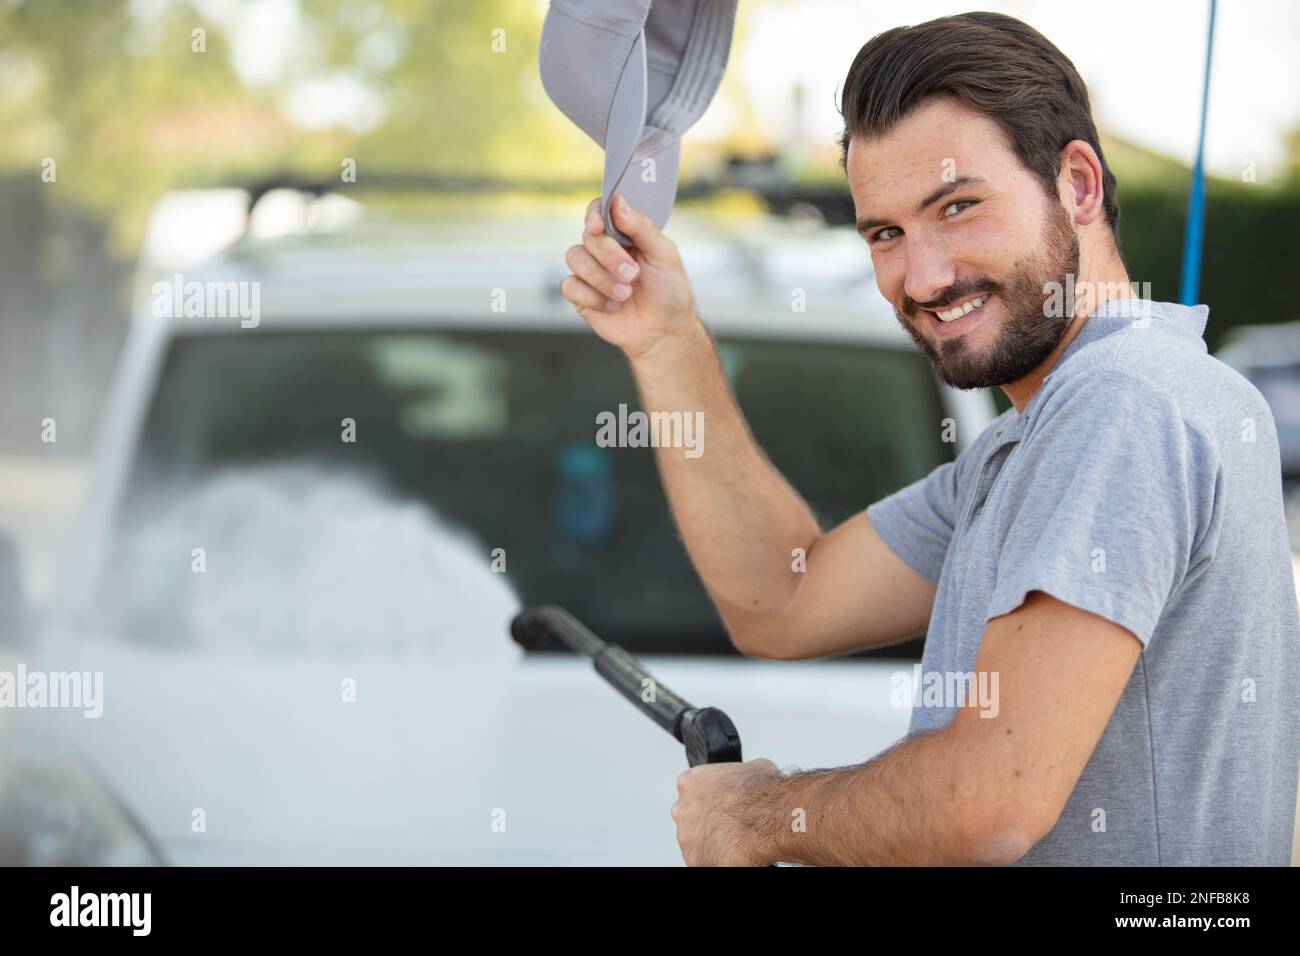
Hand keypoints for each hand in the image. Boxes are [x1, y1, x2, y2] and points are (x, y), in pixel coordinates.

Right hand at [560, 194, 697, 360]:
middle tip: (632, 275)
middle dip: (609, 256)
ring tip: (625, 294)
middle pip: (588, 237)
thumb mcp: (664, 254)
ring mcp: (591, 272)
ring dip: (601, 278)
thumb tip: (618, 201)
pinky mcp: (581, 296)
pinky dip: (592, 297)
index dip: (594, 214)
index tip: (598, 226)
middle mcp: (604, 249)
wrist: (664, 332)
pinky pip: (569, 286)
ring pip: (575, 258)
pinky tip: (613, 307)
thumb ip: (641, 226)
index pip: (599, 211)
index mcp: (624, 234)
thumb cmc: (669, 291)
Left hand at [671, 758, 782, 865]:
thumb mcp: (751, 768)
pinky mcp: (696, 860)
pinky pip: (707, 861)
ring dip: (714, 842)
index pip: (693, 793)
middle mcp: (682, 809)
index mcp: (690, 782)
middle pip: (692, 819)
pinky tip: (737, 854)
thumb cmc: (761, 793)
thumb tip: (747, 781)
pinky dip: (720, 859)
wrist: (771, 816)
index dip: (712, 800)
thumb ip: (737, 776)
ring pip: (698, 842)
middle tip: (731, 825)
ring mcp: (686, 836)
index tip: (724, 806)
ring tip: (737, 841)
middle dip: (709, 823)